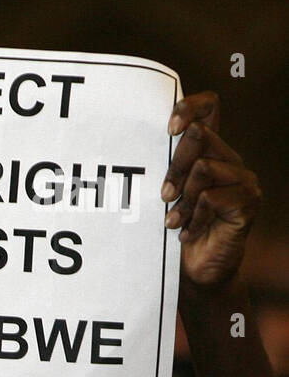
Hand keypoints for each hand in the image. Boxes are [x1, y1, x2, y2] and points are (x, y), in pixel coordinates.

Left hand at [162, 92, 261, 289]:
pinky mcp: (248, 201)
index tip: (168, 127)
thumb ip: (158, 168)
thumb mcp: (161, 194)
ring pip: (203, 167)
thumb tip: (128, 147)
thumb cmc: (174, 228)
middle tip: (164, 195)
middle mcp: (229, 159)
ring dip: (182, 198)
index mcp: (208, 151)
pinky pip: (211, 197)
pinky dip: (192, 218)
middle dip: (173, 166)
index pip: (209, 107)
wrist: (194, 270)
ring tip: (173, 220)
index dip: (190, 107)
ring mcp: (242, 179)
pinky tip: (186, 233)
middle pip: (200, 136)